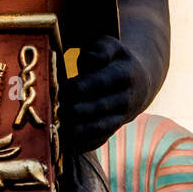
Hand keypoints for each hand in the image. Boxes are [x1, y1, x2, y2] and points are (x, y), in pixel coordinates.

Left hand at [60, 35, 149, 152]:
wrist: (139, 85)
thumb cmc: (115, 61)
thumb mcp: (112, 46)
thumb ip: (100, 50)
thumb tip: (89, 60)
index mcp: (124, 75)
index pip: (99, 83)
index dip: (79, 87)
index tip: (61, 88)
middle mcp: (125, 100)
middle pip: (96, 108)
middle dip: (74, 109)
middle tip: (54, 108)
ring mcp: (120, 119)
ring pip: (97, 129)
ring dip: (76, 130)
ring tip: (56, 128)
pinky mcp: (111, 132)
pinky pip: (96, 141)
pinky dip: (79, 144)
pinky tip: (62, 143)